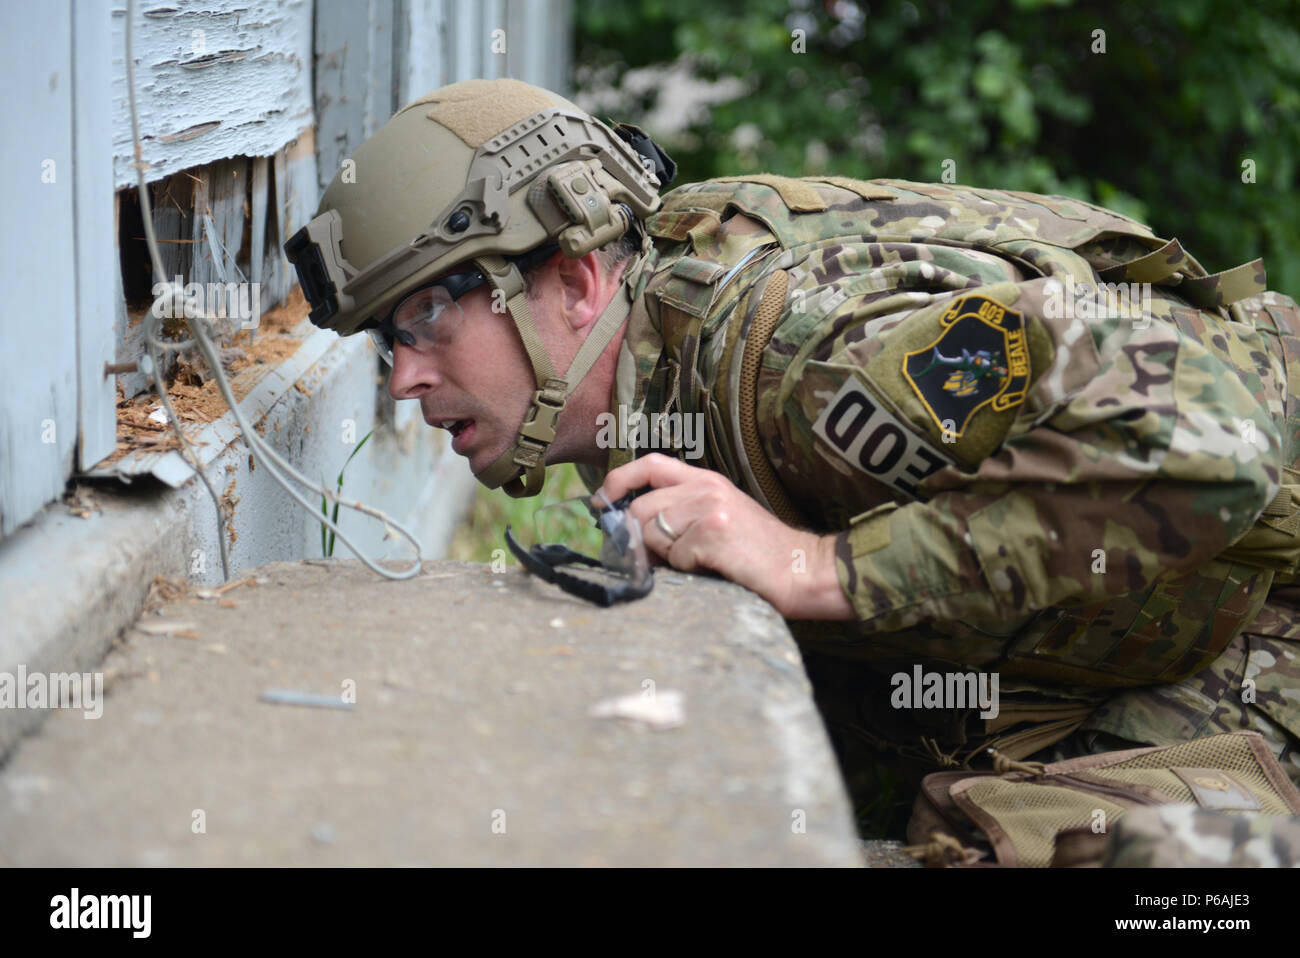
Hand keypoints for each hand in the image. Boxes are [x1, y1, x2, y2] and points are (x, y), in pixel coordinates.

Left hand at [597, 454, 853, 619]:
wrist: (804, 569)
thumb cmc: (760, 553)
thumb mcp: (721, 518)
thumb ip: (681, 514)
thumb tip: (632, 531)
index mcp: (707, 480)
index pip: (650, 465)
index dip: (618, 480)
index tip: (601, 502)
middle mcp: (706, 487)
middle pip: (641, 508)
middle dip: (638, 540)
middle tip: (655, 561)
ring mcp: (710, 508)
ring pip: (654, 534)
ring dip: (667, 558)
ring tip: (699, 563)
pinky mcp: (714, 533)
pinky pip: (675, 556)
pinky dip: (687, 570)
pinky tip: (714, 569)